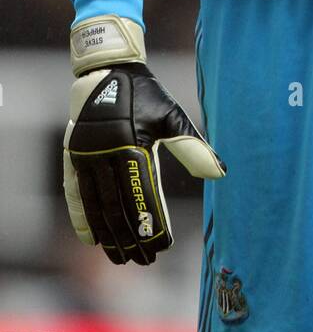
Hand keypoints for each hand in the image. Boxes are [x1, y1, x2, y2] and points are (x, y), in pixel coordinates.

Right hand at [64, 16, 224, 264]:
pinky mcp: (74, 156)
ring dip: (108, 235)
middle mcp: (106, 154)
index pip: (142, 196)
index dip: (152, 224)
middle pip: (118, 208)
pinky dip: (82, 218)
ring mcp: (86, 156)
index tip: (163, 247)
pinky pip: (76, 194)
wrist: (107, 70)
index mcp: (131, 145)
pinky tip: (92, 238)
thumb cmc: (146, 94)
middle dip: (131, 237)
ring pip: (96, 205)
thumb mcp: (172, 116)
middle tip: (143, 260)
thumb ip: (192, 147)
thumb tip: (220, 174)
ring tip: (120, 257)